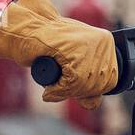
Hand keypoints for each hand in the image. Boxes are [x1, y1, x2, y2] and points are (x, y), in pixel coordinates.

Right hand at [0, 0, 118, 109]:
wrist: (24, 31)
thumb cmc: (47, 45)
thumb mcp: (73, 64)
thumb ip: (86, 81)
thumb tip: (92, 103)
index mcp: (106, 41)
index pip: (110, 81)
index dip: (90, 91)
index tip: (73, 87)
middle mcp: (101, 41)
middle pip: (97, 85)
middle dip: (77, 91)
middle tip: (60, 84)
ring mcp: (88, 44)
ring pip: (84, 85)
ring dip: (66, 90)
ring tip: (54, 81)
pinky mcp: (71, 49)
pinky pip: (71, 83)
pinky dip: (57, 89)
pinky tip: (50, 84)